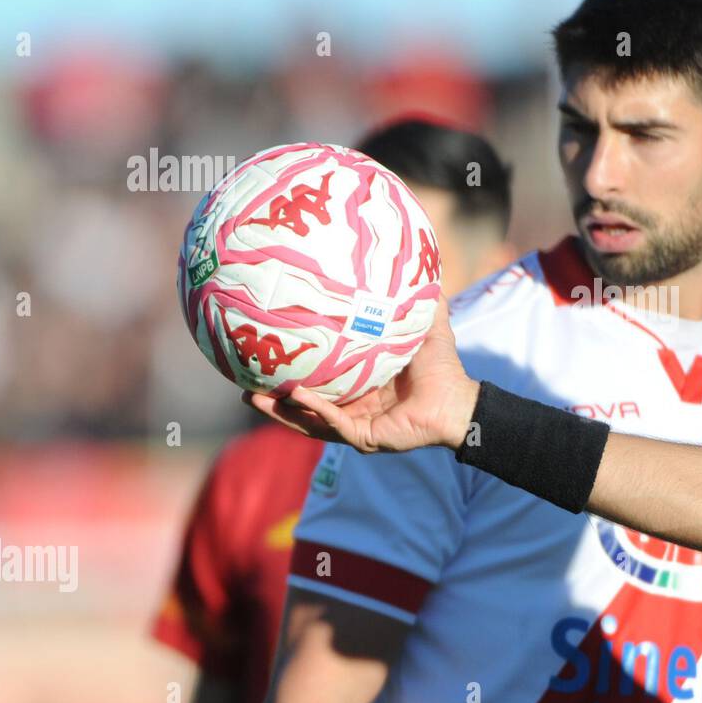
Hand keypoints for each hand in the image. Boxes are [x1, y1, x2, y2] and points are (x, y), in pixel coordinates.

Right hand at [245, 299, 479, 453]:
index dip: (291, 369)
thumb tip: (422, 265)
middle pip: (301, 405)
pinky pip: (332, 424)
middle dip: (272, 396)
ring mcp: (354, 424)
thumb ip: (419, 302)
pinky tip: (293, 394)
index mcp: (358, 384)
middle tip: (242, 381)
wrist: (459, 401)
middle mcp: (351, 406)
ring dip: (280, 411)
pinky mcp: (363, 437)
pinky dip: (313, 410)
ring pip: (307, 420)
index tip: (265, 350)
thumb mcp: (425, 329)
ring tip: (251, 397)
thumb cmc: (442, 369)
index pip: (317, 379)